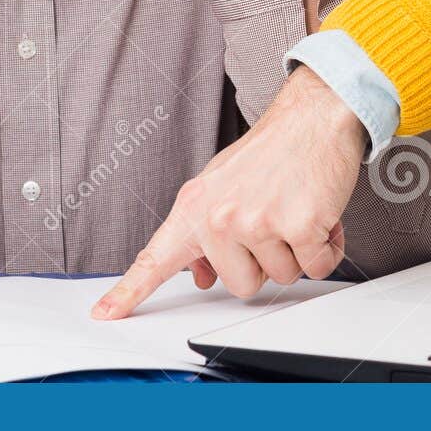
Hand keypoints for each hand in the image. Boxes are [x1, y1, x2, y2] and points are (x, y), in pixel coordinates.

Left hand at [91, 66, 367, 318]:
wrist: (314, 115)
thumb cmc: (273, 148)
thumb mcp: (223, 182)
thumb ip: (206, 229)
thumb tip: (201, 275)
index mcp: (195, 205)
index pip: (155, 258)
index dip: (128, 292)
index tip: (104, 315)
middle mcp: (219, 215)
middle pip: (241, 285)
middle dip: (265, 261)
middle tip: (274, 218)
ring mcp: (256, 222)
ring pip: (281, 278)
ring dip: (297, 251)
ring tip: (295, 207)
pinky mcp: (297, 226)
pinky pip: (315, 266)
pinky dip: (326, 246)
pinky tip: (319, 213)